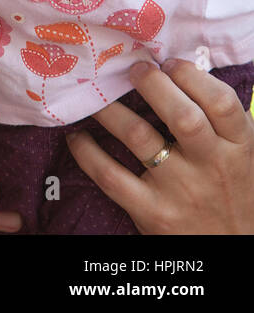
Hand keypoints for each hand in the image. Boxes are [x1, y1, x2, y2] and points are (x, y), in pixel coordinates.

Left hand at [66, 60, 253, 233]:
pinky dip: (86, 152)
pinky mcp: (153, 212)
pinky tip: (76, 137)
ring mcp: (181, 190)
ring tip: (94, 94)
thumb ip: (220, 120)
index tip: (169, 62)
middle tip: (132, 69)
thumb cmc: (231, 189)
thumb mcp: (241, 154)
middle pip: (183, 116)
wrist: (231, 249)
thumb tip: (183, 69)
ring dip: (109, 110)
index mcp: (239, 147)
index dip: (193, 76)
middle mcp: (212, 165)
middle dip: (153, 84)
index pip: (222, 103)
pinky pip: (110, 176)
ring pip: (138, 136)